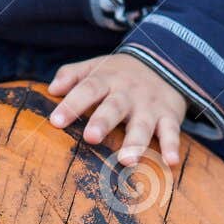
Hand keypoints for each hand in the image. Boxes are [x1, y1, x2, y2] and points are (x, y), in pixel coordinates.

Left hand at [47, 53, 185, 167]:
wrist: (164, 61)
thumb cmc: (120, 73)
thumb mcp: (96, 66)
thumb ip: (72, 75)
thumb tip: (51, 90)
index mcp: (107, 79)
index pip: (87, 89)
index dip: (72, 105)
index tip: (55, 122)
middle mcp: (128, 93)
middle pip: (114, 107)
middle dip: (103, 122)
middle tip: (91, 137)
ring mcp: (150, 105)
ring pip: (142, 124)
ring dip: (136, 142)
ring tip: (127, 160)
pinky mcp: (169, 116)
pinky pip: (172, 132)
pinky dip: (172, 146)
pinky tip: (170, 162)